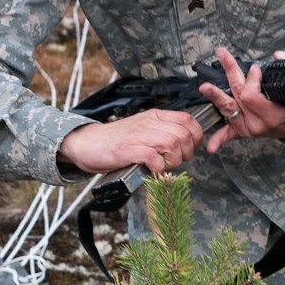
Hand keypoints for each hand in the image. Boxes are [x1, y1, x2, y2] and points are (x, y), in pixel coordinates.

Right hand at [59, 108, 204, 175]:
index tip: (190, 147)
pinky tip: (151, 169)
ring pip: (173, 145)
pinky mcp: (130, 150)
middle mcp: (149, 123)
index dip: (196, 136)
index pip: (188, 120)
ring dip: (172, 161)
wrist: (88, 143)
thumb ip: (162, 131)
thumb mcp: (143, 128)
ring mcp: (139, 136)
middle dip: (185, 153)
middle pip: (184, 135)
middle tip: (173, 161)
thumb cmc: (116, 140)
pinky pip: (155, 158)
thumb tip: (186, 143)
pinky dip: (158, 167)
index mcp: (154, 116)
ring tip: (161, 165)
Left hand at [198, 47, 284, 153]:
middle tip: (222, 55)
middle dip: (230, 72)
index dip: (252, 79)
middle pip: (238, 95)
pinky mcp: (241, 131)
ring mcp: (248, 128)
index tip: (256, 68)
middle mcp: (258, 123)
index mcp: (273, 115)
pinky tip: (210, 145)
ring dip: (216, 96)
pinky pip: (228, 135)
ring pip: (228, 109)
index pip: (252, 95)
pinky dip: (218, 139)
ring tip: (205, 87)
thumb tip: (279, 56)